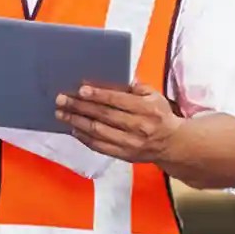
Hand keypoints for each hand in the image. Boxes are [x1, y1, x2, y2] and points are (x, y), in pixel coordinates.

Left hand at [55, 82, 184, 162]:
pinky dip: (84, 138)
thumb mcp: (154, 96)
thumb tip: (111, 78)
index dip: (98, 95)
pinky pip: (100, 147)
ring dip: (77, 122)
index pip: (118, 101)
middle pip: (104, 115)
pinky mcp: (125, 155)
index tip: (80, 90)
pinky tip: (73, 129)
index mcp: (147, 109)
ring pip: (99, 132)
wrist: (173, 144)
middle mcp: (139, 126)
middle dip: (80, 107)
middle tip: (61, 100)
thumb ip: (134, 87)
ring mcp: (131, 143)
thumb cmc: (159, 114)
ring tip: (61, 114)